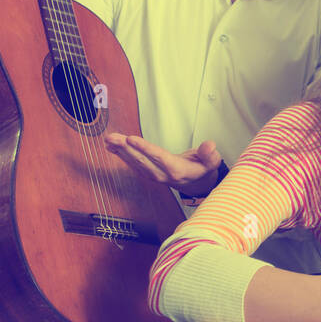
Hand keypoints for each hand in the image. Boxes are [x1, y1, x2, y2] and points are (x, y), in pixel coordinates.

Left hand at [106, 134, 222, 192]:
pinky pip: (134, 165)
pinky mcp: (149, 174)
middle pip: (142, 160)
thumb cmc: (203, 169)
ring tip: (108, 139)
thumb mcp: (211, 162)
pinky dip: (122, 155)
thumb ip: (209, 154)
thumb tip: (209, 145)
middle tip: (112, 137)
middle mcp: (163, 175)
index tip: (131, 139)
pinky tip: (112, 147)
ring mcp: (154, 176)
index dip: (145, 148)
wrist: (198, 184)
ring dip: (120, 151)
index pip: (159, 157)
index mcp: (178, 171)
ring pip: (135, 163)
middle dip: (125, 148)